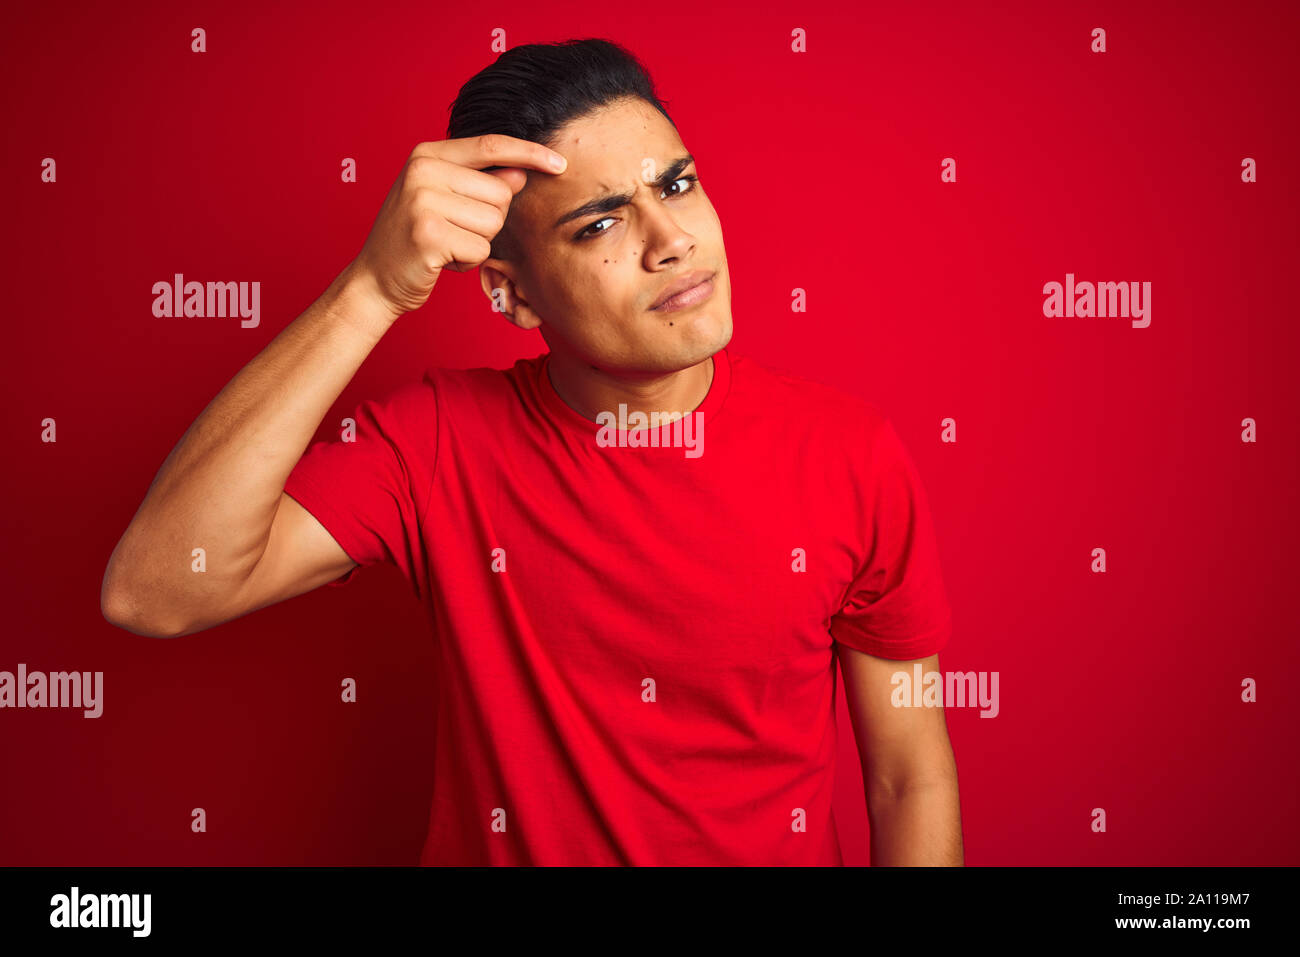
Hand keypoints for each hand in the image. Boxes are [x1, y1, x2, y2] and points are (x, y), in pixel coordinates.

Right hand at [349, 134, 566, 318]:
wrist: (376, 279)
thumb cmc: (416, 239)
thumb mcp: (445, 201)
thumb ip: (481, 184)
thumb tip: (521, 174)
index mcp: (427, 154)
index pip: (491, 145)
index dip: (529, 153)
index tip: (560, 163)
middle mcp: (423, 170)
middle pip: (500, 194)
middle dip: (489, 221)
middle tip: (454, 231)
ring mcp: (423, 201)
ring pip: (494, 223)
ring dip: (478, 243)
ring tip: (447, 244)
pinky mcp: (428, 234)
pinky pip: (480, 248)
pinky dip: (469, 261)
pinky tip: (443, 259)